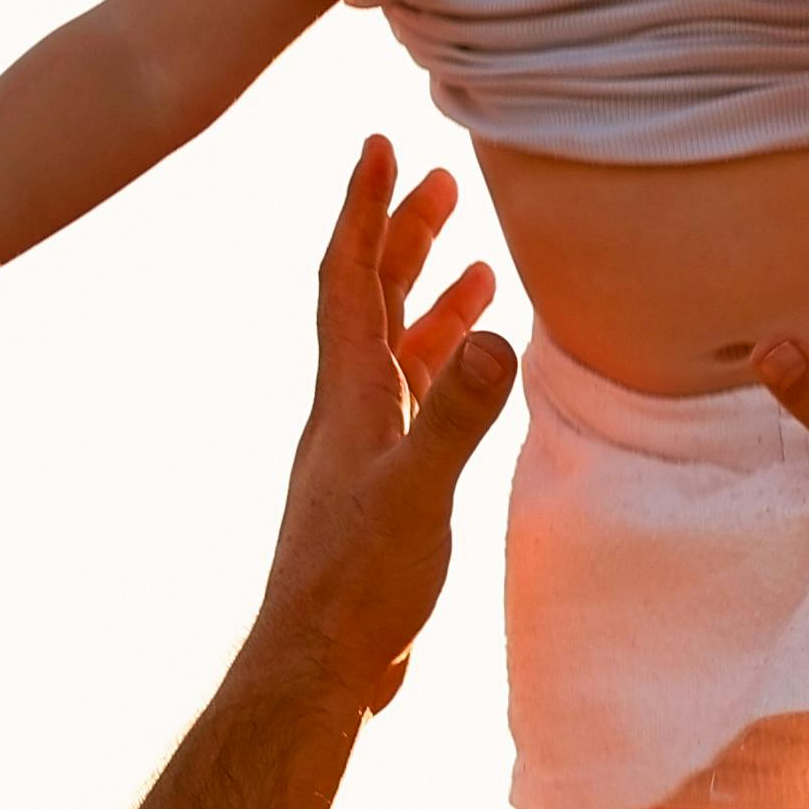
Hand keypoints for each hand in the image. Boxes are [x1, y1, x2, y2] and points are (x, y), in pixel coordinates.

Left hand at [241, 138, 516, 714]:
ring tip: (475, 267)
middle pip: (371, 299)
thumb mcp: (418, 494)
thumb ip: (457, 417)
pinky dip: (442, 368)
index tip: (379, 145)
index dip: (364, 208)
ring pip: (395, 350)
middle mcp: (349, 409)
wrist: (317, 664)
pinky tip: (470, 374)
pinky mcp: (381, 487)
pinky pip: (413, 401)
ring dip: (429, 300)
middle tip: (444, 180)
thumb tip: (491, 338)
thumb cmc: (359, 585)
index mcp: (350, 396)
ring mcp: (363, 448)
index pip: (349, 278)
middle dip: (405, 235)